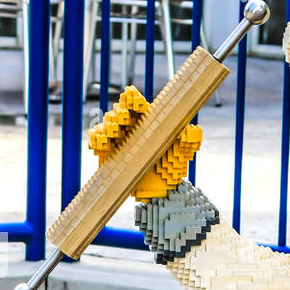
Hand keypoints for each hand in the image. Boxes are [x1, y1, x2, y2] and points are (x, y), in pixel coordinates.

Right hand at [87, 85, 202, 200]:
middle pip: (118, 111)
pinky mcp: (107, 153)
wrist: (160, 190)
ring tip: (114, 132)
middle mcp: (129, 126)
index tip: (136, 101)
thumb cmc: (172, 165)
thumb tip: (193, 129)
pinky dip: (96, 139)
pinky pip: (97, 141)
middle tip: (124, 118)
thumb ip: (190, 138)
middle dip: (119, 113)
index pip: (135, 102)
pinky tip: (102, 143)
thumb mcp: (184, 151)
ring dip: (109, 126)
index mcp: (145, 119)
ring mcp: (117, 139)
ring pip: (107, 124)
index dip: (133, 99)